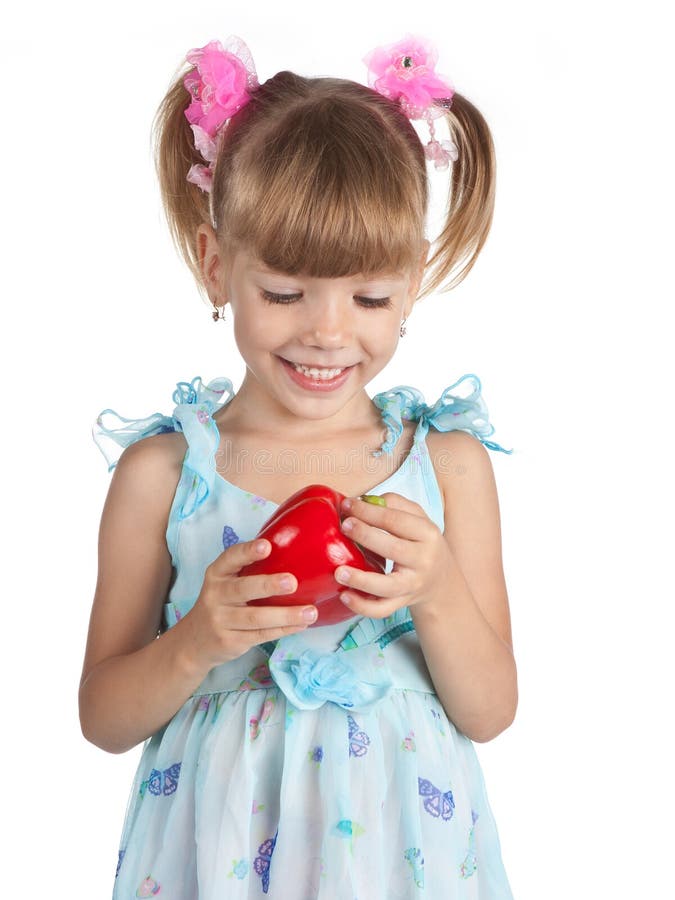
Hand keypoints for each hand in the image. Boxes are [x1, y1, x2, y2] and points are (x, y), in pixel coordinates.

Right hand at [179, 539, 317, 669]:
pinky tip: (301, 624)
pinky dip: (284, 630)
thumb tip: (291, 552)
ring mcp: (221, 620)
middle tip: (292, 582)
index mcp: (217, 574)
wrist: (194, 641)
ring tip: (310, 612)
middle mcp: (215, 596)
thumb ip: (247, 570)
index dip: (248, 551)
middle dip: (267, 585)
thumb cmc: (221, 603)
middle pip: (242, 590)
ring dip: (286, 615)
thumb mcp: (224, 583)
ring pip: (256, 618)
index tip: (267, 546)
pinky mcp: (230, 641)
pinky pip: (261, 635)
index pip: (230, 558)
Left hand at [333, 493, 453, 618]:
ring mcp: (412, 585)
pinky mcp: (402, 603)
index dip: (369, 511)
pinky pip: (382, 609)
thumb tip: (364, 500)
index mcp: (428, 534)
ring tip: (339, 571)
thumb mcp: (418, 519)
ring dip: (361, 580)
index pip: (396, 520)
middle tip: (344, 526)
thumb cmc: (421, 543)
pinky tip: (344, 596)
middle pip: (393, 548)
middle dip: (366, 535)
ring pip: (387, 586)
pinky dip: (363, 606)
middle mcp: (423, 560)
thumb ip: (394, 504)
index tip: (347, 505)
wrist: (440, 580)